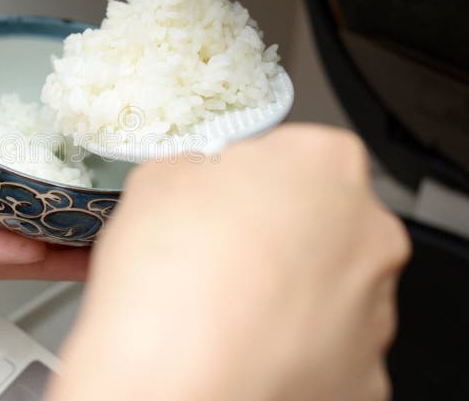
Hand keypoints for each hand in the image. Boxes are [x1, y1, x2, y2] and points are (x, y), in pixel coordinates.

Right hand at [50, 125, 409, 400]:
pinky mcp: (363, 374)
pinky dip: (291, 346)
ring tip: (218, 310)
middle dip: (271, 232)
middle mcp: (367, 235)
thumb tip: (196, 183)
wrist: (174, 388)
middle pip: (317, 219)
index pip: (291, 153)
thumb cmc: (170, 282)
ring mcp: (373, 310)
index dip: (245, 179)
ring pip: (324, 286)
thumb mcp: (157, 179)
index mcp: (325, 165)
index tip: (217, 203)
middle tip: (213, 256)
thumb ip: (194, 169)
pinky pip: (325, 346)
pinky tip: (241, 349)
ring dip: (282, 290)